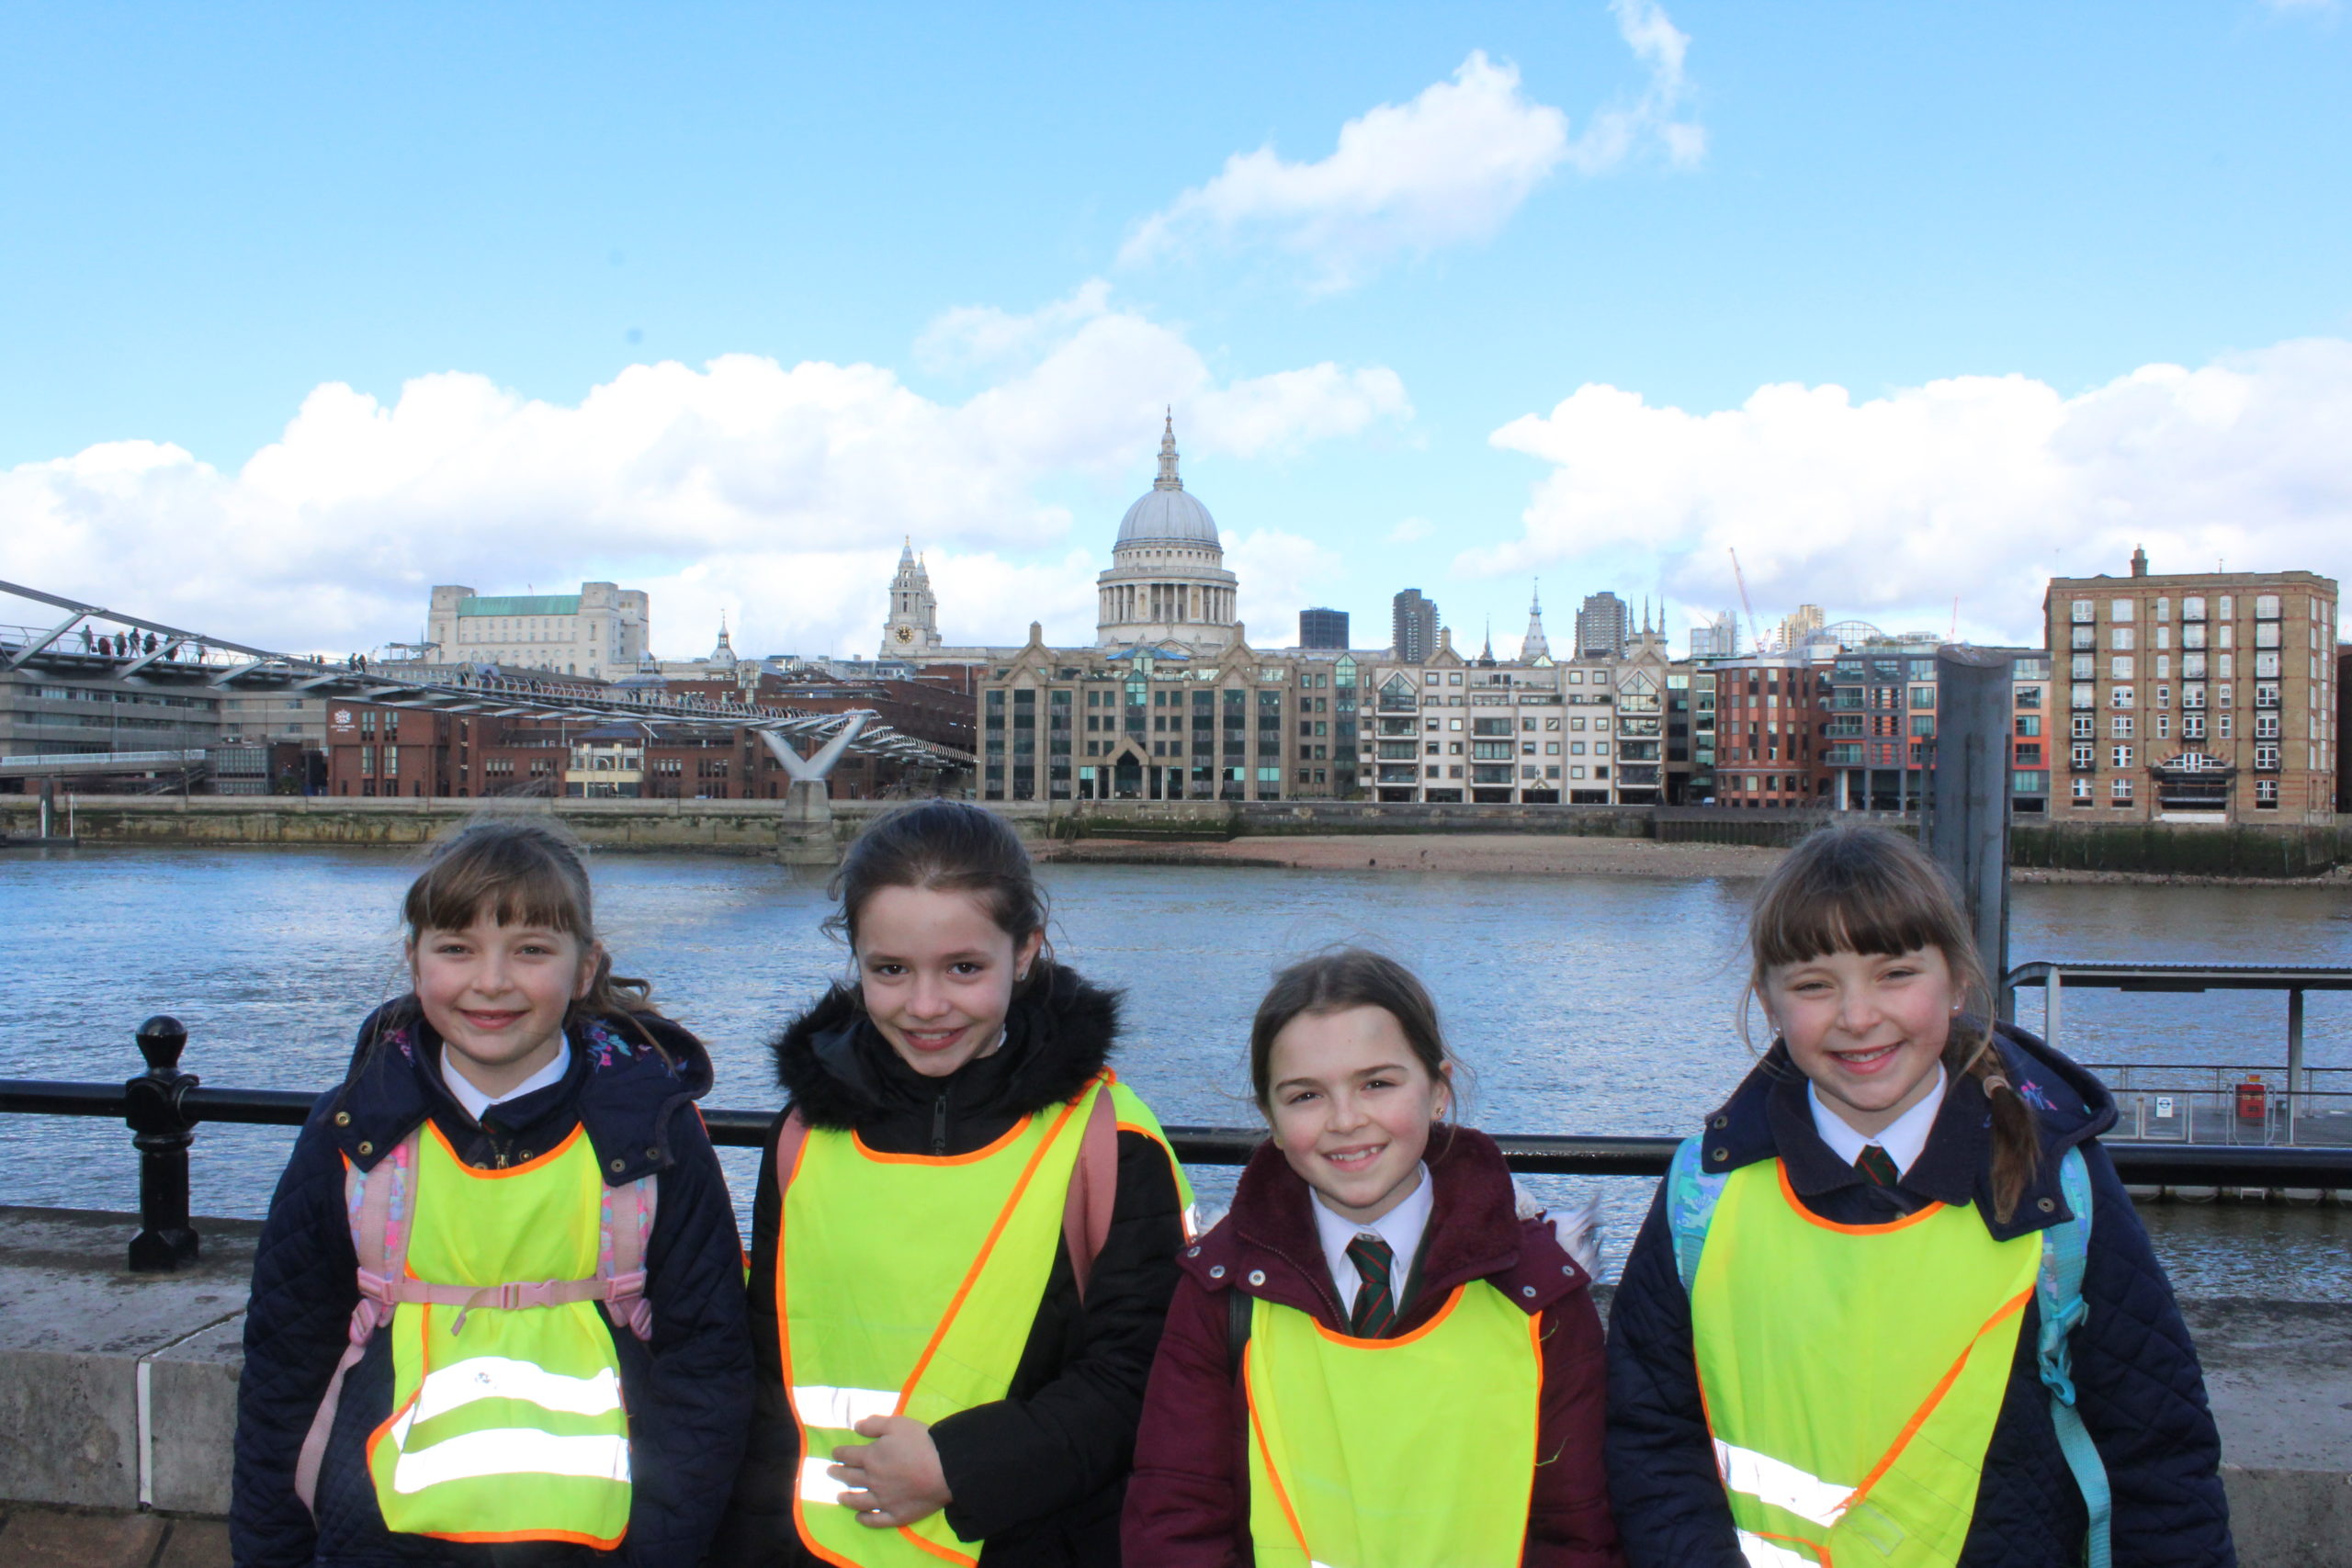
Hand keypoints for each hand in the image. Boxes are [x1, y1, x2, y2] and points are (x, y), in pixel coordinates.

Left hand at [830, 1415, 951, 1529]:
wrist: (945, 1468)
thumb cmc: (921, 1443)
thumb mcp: (897, 1424)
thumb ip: (875, 1424)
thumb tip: (856, 1427)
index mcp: (871, 1457)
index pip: (848, 1455)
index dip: (839, 1454)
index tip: (834, 1454)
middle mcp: (872, 1480)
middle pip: (850, 1477)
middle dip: (838, 1473)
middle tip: (831, 1472)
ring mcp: (883, 1500)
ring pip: (859, 1501)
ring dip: (846, 1498)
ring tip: (839, 1496)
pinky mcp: (896, 1514)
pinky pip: (876, 1520)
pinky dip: (865, 1519)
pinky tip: (859, 1518)